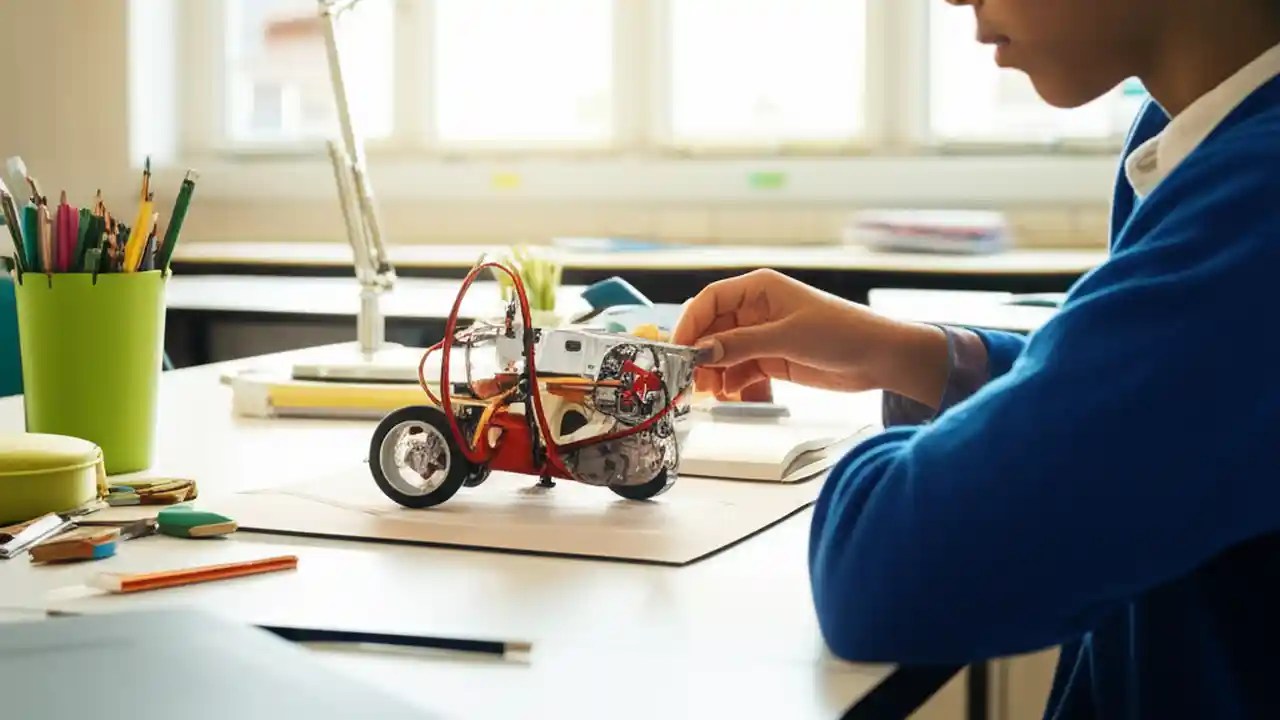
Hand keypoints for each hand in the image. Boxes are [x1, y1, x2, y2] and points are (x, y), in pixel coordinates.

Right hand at [671, 269, 949, 404]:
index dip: (691, 322)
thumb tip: (701, 352)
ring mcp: (764, 335)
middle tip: (689, 378)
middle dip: (700, 352)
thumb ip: (741, 344)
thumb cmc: (840, 332)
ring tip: (709, 391)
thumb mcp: (786, 336)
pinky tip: (730, 392)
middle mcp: (757, 309)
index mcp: (759, 288)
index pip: (710, 300)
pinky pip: (740, 368)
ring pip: (724, 352)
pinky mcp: (773, 358)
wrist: (879, 357)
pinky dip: (732, 381)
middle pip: (713, 328)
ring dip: (713, 370)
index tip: (678, 349)